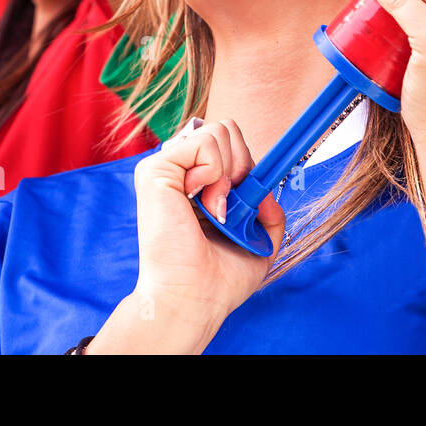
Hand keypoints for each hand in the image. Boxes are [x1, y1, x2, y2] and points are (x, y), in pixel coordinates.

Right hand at [123, 118, 284, 350]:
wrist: (196, 297)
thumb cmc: (220, 279)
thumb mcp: (261, 241)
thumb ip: (270, 212)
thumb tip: (266, 189)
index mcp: (199, 183)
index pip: (230, 143)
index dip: (247, 164)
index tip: (247, 195)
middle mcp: (181, 171)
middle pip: (226, 128)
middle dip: (242, 165)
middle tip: (229, 204)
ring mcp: (166, 168)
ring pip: (217, 130)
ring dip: (229, 173)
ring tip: (214, 209)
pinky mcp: (155, 170)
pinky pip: (203, 141)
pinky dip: (215, 171)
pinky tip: (202, 202)